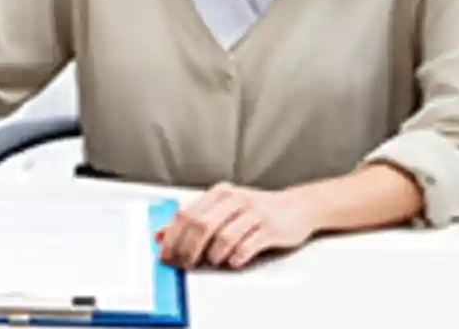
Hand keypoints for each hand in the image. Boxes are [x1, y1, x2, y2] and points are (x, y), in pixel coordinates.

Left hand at [156, 182, 317, 269]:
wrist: (297, 207)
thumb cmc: (256, 210)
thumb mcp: (223, 209)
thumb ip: (194, 219)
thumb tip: (161, 234)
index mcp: (219, 194)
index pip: (186, 214)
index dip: (172, 236)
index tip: (165, 254)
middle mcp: (234, 200)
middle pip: (201, 225)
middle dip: (188, 249)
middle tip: (184, 264)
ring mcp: (253, 213)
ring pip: (223, 236)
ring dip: (213, 255)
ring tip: (212, 262)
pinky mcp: (270, 228)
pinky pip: (247, 245)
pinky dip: (236, 257)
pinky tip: (232, 262)